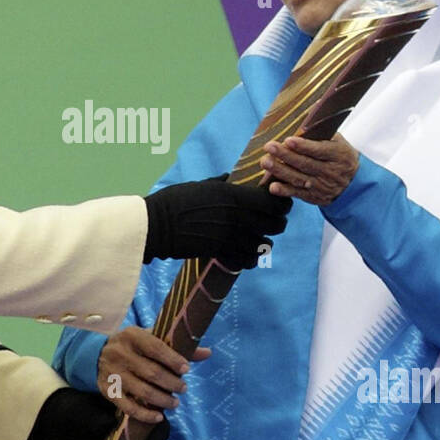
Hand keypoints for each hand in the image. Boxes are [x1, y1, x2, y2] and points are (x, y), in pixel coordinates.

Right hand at [97, 325, 209, 424]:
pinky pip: (128, 406)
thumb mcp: (150, 339)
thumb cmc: (133, 346)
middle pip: (151, 372)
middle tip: (184, 388)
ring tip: (175, 403)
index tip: (187, 370)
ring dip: (163, 400)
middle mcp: (120, 353)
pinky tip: (159, 417)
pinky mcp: (107, 390)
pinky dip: (145, 414)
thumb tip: (207, 353)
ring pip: (142, 391)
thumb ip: (176, 346)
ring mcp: (113, 373)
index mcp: (132, 335)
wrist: (97, 354)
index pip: (155, 348)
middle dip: (172, 383)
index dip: (173, 360)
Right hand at [143, 175, 291, 267]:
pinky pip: (247, 260)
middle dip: (277, 223)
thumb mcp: (201, 186)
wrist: (157, 225)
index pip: (273, 201)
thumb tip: (230, 179)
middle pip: (276, 224)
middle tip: (271, 220)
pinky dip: (250, 258)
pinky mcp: (222, 253)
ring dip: (264, 242)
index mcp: (234, 196)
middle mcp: (237, 217)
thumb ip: (221, 184)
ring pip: (265, 245)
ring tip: (257, 238)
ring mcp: (230, 237)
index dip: (282, 203)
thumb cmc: (175, 200)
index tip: (279, 202)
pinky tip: (244, 252)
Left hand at [261, 133, 359, 206]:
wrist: (352, 183)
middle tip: (269, 146)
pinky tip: (273, 186)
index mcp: (339, 155)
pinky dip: (285, 191)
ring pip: (299, 178)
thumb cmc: (340, 156)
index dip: (304, 146)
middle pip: (306, 164)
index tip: (288, 140)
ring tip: (266, 162)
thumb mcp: (338, 141)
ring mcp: (322, 186)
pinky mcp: (314, 197)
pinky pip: (298, 194)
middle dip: (286, 155)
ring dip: (280, 171)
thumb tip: (304, 123)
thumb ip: (323, 133)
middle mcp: (331, 172)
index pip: (320, 150)